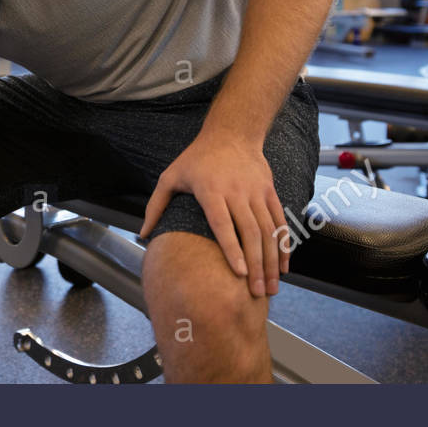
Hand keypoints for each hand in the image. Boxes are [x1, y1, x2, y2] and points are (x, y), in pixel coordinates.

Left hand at [139, 132, 289, 298]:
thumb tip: (143, 235)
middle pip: (250, 232)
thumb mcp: (171, 176)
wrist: (231, 133)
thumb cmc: (196, 158)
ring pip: (268, 230)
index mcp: (210, 190)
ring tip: (270, 288)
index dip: (231, 249)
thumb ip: (156, 206)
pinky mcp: (269, 192)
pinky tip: (283, 267)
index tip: (238, 273)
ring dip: (271, 261)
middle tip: (256, 293)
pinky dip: (284, 245)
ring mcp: (255, 192)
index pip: (223, 224)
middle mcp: (236, 192)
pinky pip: (279, 221)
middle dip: (255, 265)